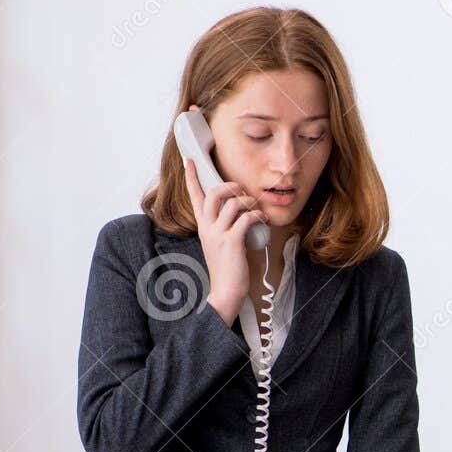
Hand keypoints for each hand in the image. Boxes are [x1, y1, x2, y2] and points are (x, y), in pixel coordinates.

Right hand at [180, 109, 265, 322]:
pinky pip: (245, 218)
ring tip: (255, 209)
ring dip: (248, 202)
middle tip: (242, 190)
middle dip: (231, 186)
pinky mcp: (232, 242)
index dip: (192, 176)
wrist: (225, 291)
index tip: (189, 160)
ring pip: (232, 203)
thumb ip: (224, 226)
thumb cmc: (227, 268)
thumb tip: (240, 211)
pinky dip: (256, 216)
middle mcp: (207, 227)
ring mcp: (218, 234)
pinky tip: (262, 220)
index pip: (194, 196)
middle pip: (214, 193)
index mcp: (203, 226)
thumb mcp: (220, 243)